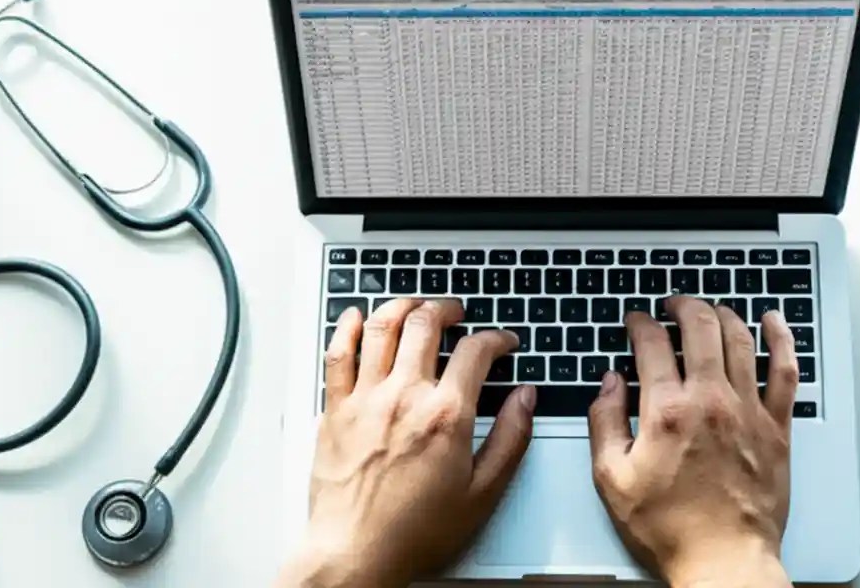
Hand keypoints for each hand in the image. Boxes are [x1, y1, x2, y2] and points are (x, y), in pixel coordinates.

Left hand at [275, 298, 535, 587]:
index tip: (502, 342)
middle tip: (456, 312)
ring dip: (402, 306)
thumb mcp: (482, 493)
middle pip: (426, 323)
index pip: (476, 351)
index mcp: (446, 415)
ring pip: (381, 327)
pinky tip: (355, 317)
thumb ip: (511, 439)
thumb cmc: (414, 532)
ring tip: (415, 305)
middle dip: (447, 308)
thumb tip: (525, 400)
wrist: (356, 554)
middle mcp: (404, 397)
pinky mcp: (335, 410)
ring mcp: (365, 399)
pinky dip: (346, 327)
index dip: (496, 338)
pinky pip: (337, 354)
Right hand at [588, 297, 798, 587]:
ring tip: (709, 309)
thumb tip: (609, 383)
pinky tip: (774, 322)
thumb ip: (604, 422)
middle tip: (672, 305)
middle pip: (700, 326)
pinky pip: (785, 371)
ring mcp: (748, 411)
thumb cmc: (669, 528)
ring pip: (740, 339)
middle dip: (681, 306)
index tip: (636, 321)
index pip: (652, 343)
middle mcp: (710, 401)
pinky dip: (781, 339)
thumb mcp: (612, 478)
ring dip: (722, 313)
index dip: (640, 323)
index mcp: (667, 411)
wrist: (723, 561)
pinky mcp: (776, 427)